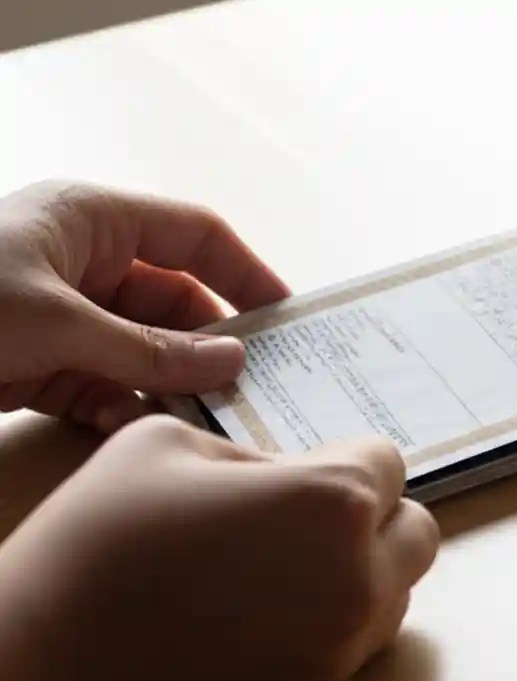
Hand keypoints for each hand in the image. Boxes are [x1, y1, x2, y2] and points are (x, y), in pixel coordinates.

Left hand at [0, 181, 289, 432]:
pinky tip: (132, 430)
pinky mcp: (37, 367)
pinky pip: (100, 390)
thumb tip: (233, 362)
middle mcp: (83, 264)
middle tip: (251, 389)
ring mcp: (61, 318)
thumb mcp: (58, 322)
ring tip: (203, 419)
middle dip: (209, 347)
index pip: (194, 236)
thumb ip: (149, 350)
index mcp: (92, 222)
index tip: (287, 319)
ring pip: (142, 354)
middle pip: (174, 304)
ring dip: (167, 387)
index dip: (245, 273)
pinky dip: (118, 410)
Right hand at [0, 415, 439, 680]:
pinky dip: (328, 627)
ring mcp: (340, 650)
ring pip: (393, 596)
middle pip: (414, 532)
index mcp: (331, 503)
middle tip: (308, 518)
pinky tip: (263, 620)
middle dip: (373, 517)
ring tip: (282, 572)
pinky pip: (352, 650)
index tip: (308, 468)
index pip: (387, 460)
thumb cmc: (94, 547)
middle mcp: (358, 580)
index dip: (344, 456)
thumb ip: (251, 452)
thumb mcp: (163, 447)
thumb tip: (285, 473)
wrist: (41, 667)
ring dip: (360, 574)